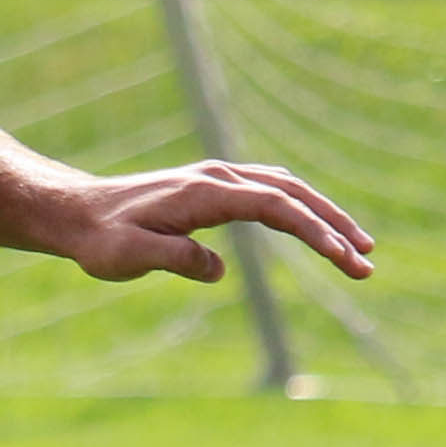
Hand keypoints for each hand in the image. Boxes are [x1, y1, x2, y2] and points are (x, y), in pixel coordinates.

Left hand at [61, 161, 374, 284]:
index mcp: (205, 192)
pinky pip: (270, 193)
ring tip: (358, 248)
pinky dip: (301, 209)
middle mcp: (218, 177)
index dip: (314, 232)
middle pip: (293, 193)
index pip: (275, 208)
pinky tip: (317, 230)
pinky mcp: (214, 189)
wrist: (76, 212)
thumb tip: (217, 269)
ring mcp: (218, 179)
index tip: (343, 258)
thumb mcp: (129, 256)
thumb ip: (175, 259)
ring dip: (324, 216)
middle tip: (368, 262)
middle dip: (335, 226)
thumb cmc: (100, 238)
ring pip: (287, 189)